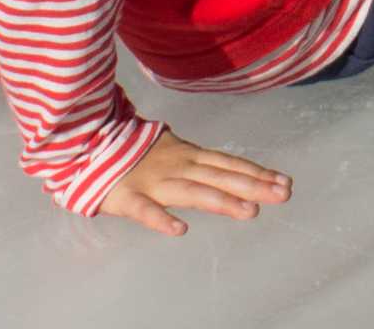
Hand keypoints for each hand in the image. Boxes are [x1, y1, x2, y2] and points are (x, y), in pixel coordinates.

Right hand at [99, 129, 291, 237]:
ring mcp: (153, 181)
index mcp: (188, 156)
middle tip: (283, 195)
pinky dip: (161, 219)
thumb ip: (200, 164)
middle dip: (253, 185)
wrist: (88, 143)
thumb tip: (235, 172)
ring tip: (249, 212)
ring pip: (192, 192)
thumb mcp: (174, 151)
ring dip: (221, 201)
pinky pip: (145, 210)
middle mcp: (177, 166)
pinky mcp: (126, 197)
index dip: (257, 173)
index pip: (229, 164)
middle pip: (220, 176)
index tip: (285, 182)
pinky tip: (179, 230)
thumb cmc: (135, 153)